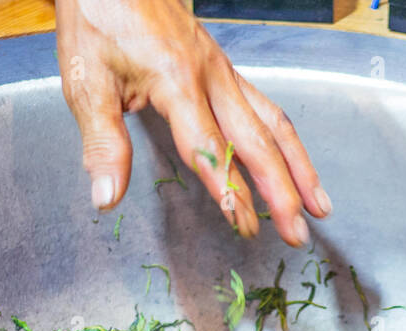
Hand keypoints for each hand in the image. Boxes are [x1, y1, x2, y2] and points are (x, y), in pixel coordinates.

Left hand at [55, 0, 330, 246]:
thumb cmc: (97, 19)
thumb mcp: (86, 81)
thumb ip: (103, 143)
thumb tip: (106, 197)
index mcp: (177, 82)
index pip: (211, 150)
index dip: (230, 192)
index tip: (244, 227)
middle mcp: (211, 77)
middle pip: (258, 142)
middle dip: (282, 192)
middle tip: (296, 235)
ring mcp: (222, 71)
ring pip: (274, 124)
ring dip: (300, 168)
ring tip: (319, 207)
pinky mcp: (223, 68)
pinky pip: (266, 108)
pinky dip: (286, 142)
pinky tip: (295, 164)